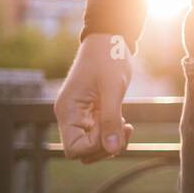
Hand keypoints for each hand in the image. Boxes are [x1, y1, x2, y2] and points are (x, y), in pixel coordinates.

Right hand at [54, 33, 134, 163]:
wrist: (110, 40)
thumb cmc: (108, 59)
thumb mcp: (112, 89)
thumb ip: (111, 119)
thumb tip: (112, 149)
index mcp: (67, 111)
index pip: (73, 149)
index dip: (95, 147)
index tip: (115, 129)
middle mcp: (70, 117)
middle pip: (83, 152)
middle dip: (106, 147)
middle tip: (125, 128)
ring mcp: (80, 116)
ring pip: (92, 146)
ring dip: (111, 142)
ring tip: (126, 125)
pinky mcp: (92, 114)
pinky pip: (100, 135)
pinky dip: (113, 134)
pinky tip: (125, 122)